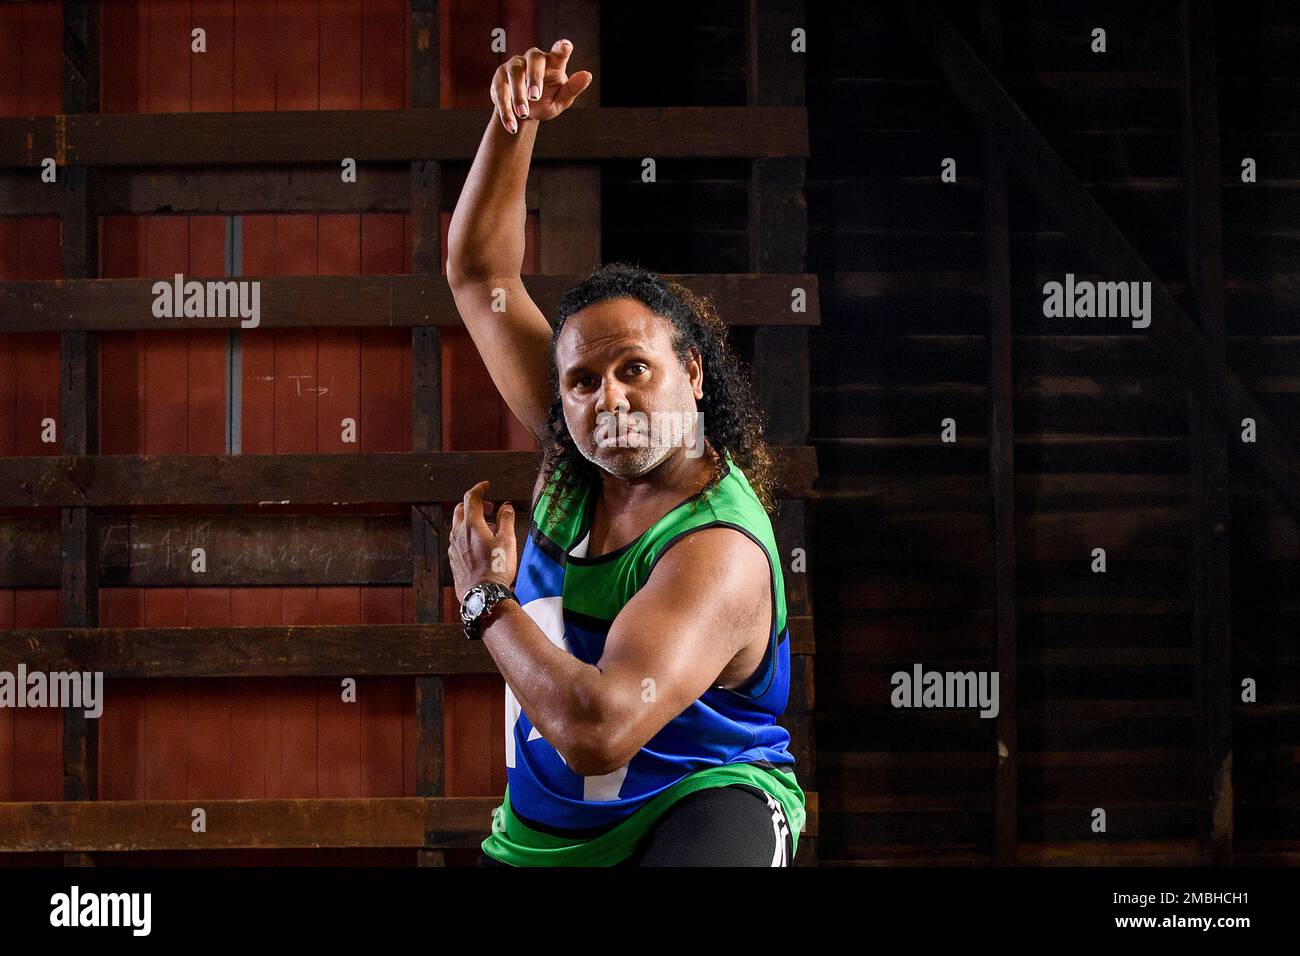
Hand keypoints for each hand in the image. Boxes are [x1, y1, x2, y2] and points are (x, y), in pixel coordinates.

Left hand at [449, 480, 517, 599]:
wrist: (483, 594)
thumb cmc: (497, 568)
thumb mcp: (507, 540)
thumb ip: (506, 520)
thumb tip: (505, 507)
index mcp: (471, 525)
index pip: (471, 497)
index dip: (480, 488)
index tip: (487, 486)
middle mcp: (458, 534)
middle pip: (460, 509)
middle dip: (474, 504)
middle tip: (489, 508)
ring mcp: (453, 547)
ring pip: (457, 525)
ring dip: (471, 521)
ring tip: (488, 529)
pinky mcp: (453, 559)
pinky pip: (457, 540)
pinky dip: (467, 535)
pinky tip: (479, 545)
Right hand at [490, 38, 592, 132]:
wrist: (523, 113)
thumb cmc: (545, 102)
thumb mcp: (561, 101)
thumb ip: (572, 89)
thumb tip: (587, 75)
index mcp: (553, 63)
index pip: (559, 52)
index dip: (562, 48)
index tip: (565, 46)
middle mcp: (533, 58)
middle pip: (534, 59)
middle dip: (534, 77)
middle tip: (535, 97)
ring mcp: (515, 65)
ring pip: (514, 73)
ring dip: (518, 94)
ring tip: (523, 114)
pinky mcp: (500, 76)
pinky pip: (501, 90)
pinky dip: (506, 109)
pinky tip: (512, 125)